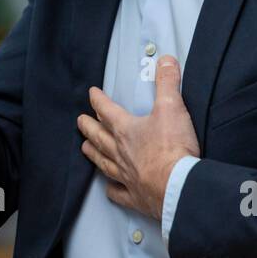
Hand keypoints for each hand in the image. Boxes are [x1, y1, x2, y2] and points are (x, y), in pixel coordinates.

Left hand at [76, 55, 199, 220]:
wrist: (176, 185)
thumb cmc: (172, 149)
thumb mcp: (172, 107)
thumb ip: (168, 83)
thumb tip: (166, 62)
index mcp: (126, 130)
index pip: (107, 110)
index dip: (98, 100)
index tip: (92, 94)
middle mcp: (121, 152)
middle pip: (99, 137)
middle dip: (88, 127)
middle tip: (80, 122)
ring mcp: (125, 175)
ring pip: (103, 162)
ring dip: (93, 154)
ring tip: (86, 149)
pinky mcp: (135, 195)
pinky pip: (118, 193)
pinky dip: (112, 189)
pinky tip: (109, 188)